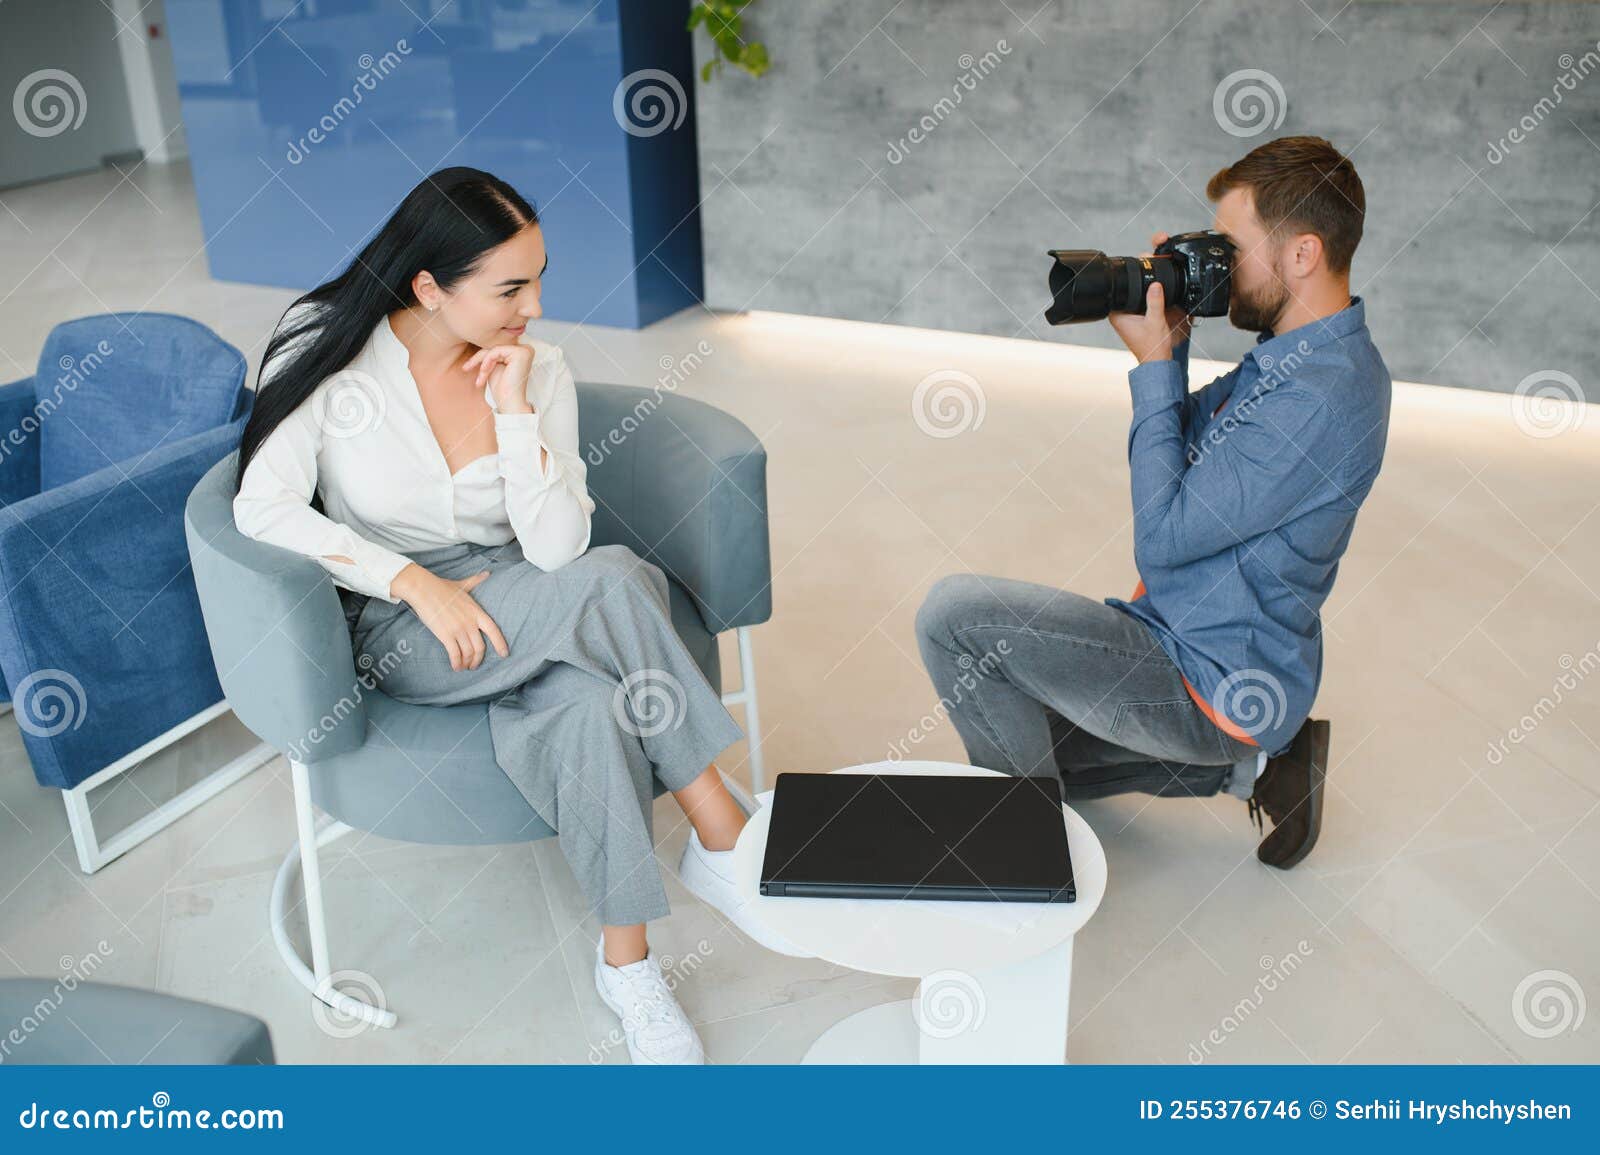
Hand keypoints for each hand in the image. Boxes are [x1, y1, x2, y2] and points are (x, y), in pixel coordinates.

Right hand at [389, 563, 509, 671]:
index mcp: (476, 612)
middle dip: (478, 660)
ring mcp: (458, 629)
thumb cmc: (441, 587)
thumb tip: (487, 574)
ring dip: (466, 663)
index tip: (504, 654)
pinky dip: (456, 663)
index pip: (494, 631)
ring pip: (468, 653)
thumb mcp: (463, 585)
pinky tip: (455, 666)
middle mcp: (470, 622)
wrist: (423, 589)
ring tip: (464, 667)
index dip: (501, 644)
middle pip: (480, 647)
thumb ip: (476, 581)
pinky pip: (455, 654)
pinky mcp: (445, 635)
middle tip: (474, 665)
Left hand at [462, 343, 534, 415]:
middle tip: (466, 368)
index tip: (467, 366)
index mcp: (521, 352)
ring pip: (493, 349)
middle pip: (494, 347)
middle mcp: (526, 349)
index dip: (481, 357)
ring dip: (482, 363)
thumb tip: (478, 339)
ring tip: (480, 377)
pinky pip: (496, 351)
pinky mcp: (521, 353)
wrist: (509, 402)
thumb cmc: (502, 388)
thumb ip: (490, 353)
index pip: (496, 348)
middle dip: (479, 359)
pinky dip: (487, 361)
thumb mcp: (492, 366)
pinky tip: (484, 372)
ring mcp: (525, 350)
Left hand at [1108, 232, 1191, 361]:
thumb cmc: (1153, 347)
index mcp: (1117, 314)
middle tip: (1151, 262)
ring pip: (1135, 291)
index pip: (1118, 287)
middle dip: (1139, 275)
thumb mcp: (1155, 321)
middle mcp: (1120, 312)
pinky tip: (1158, 286)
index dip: (1129, 273)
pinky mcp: (1138, 315)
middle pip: (1127, 287)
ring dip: (1146, 282)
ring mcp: (1129, 313)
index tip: (1139, 262)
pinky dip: (1150, 292)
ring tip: (1156, 271)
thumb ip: (1155, 302)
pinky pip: (1142, 298)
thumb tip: (1156, 284)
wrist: (1158, 361)